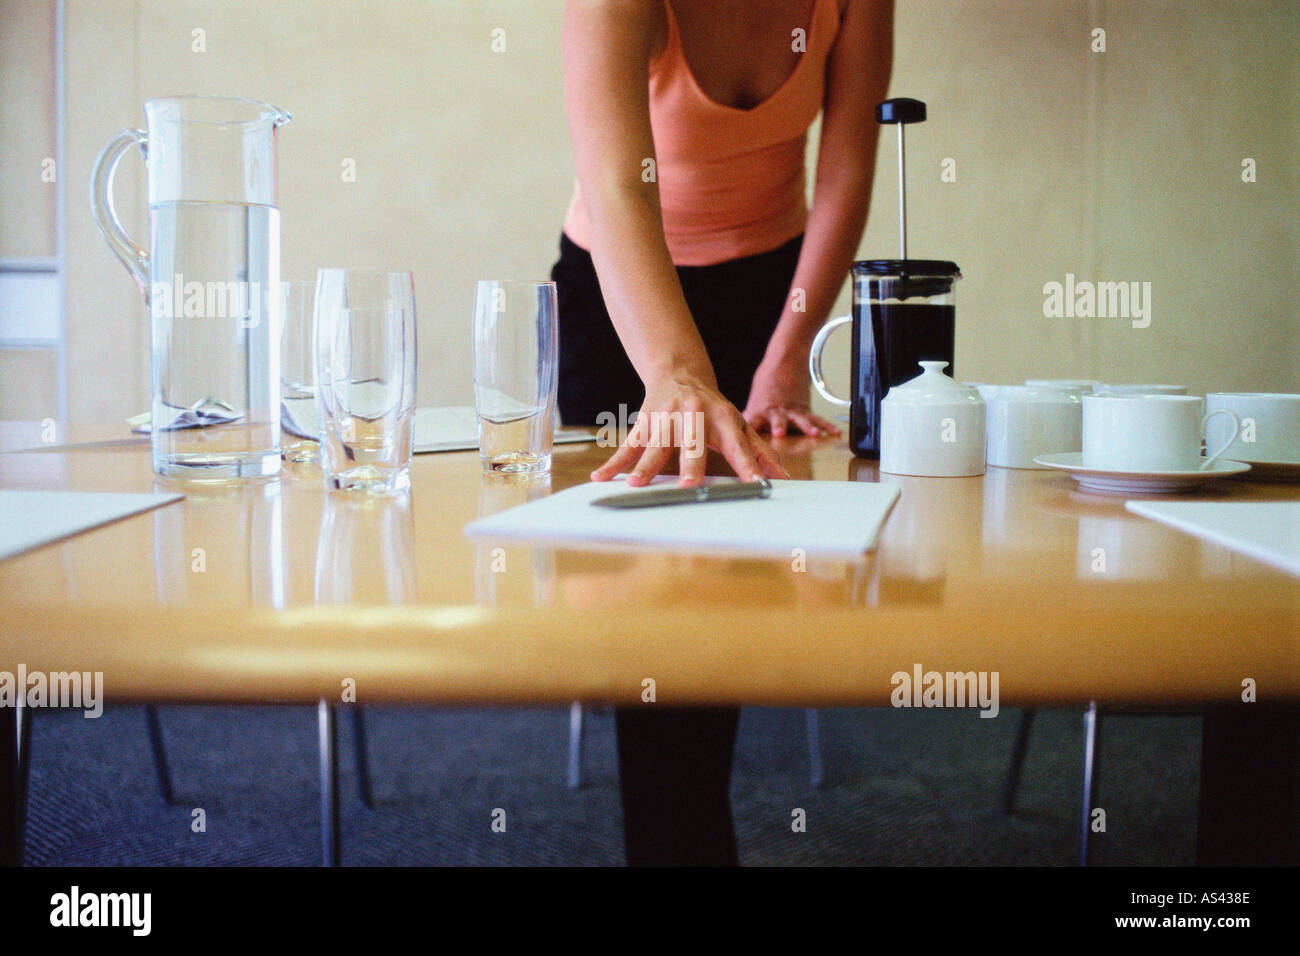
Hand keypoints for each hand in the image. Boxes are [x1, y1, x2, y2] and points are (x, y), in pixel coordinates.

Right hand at [591, 374, 788, 486]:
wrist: (679, 373)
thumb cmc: (712, 407)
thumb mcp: (738, 424)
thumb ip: (759, 451)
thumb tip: (782, 477)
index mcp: (721, 418)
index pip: (737, 444)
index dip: (747, 465)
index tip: (754, 484)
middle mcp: (693, 416)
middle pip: (691, 443)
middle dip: (689, 464)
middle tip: (688, 485)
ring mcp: (665, 419)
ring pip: (654, 445)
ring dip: (643, 466)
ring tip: (635, 485)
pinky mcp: (644, 423)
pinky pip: (627, 445)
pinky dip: (613, 463)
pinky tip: (601, 477)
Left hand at [743, 357, 842, 437]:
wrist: (784, 362)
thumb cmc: (766, 385)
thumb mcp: (754, 402)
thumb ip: (750, 420)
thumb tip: (739, 435)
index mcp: (759, 412)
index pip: (751, 423)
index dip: (748, 432)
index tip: (746, 443)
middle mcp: (776, 412)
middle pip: (777, 421)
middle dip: (778, 428)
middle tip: (779, 434)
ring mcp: (792, 411)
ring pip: (800, 420)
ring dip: (807, 428)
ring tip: (815, 434)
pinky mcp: (805, 410)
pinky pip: (817, 419)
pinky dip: (826, 426)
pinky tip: (835, 433)